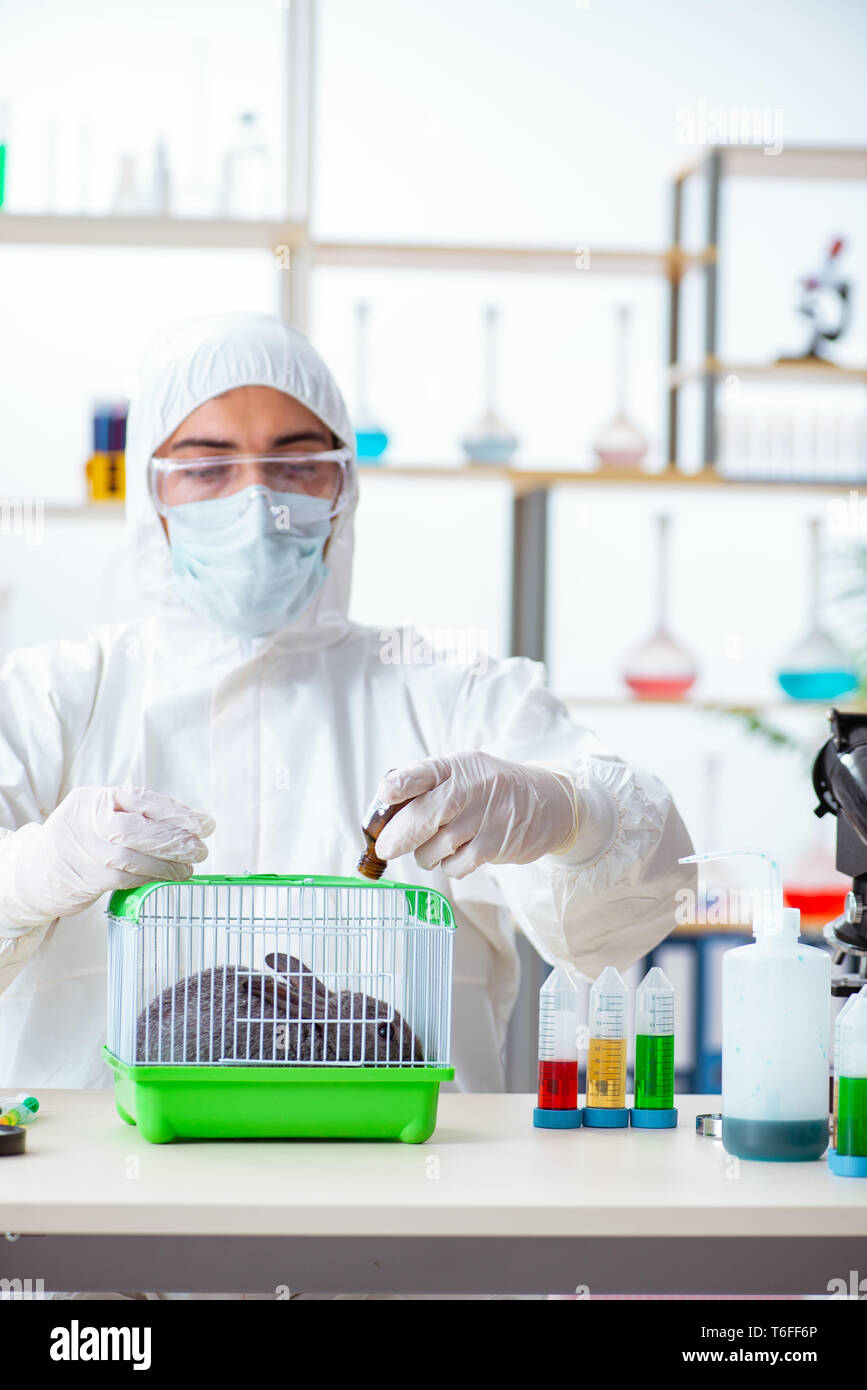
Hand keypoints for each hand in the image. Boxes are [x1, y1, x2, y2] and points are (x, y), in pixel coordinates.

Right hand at [0, 786, 215, 927]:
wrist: (36, 869)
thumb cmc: (80, 837)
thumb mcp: (99, 812)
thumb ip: (133, 812)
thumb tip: (184, 821)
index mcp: (95, 800)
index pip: (141, 800)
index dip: (176, 812)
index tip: (204, 823)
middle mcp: (87, 822)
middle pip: (136, 829)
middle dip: (174, 840)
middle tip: (201, 848)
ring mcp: (84, 852)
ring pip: (132, 858)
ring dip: (167, 864)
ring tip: (189, 866)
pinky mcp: (86, 879)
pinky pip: (126, 878)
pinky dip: (151, 877)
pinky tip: (167, 876)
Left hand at [372, 751, 576, 878]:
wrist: (547, 802)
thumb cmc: (491, 789)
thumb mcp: (464, 773)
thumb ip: (428, 785)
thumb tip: (385, 809)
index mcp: (458, 766)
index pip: (424, 771)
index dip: (401, 783)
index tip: (385, 794)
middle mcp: (473, 788)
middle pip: (425, 815)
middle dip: (399, 836)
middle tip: (386, 849)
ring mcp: (486, 816)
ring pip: (437, 846)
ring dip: (425, 855)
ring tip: (432, 850)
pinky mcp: (496, 844)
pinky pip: (457, 864)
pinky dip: (448, 866)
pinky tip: (455, 857)